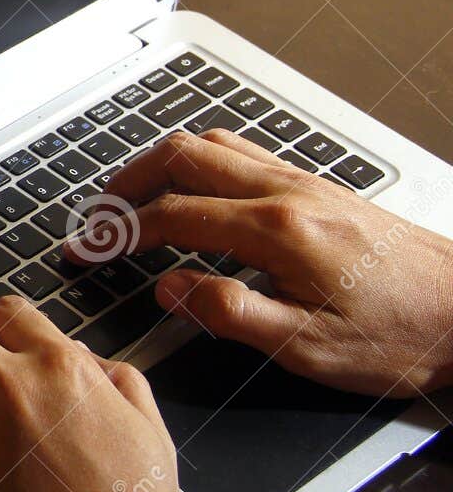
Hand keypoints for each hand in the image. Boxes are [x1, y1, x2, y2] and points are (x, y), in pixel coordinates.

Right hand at [67, 129, 452, 396]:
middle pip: (184, 154)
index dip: (118, 234)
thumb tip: (171, 289)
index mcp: (276, 231)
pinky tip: (198, 188)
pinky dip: (202, 160)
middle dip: (127, 180)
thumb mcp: (308, 348)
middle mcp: (288, 192)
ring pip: (216, 143)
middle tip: (97, 214)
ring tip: (135, 195)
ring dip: (163, 163)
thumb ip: (230, 314)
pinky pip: (246, 152)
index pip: (172, 215)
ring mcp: (306, 182)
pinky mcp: (322, 187)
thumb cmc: (403, 335)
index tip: (87, 250)